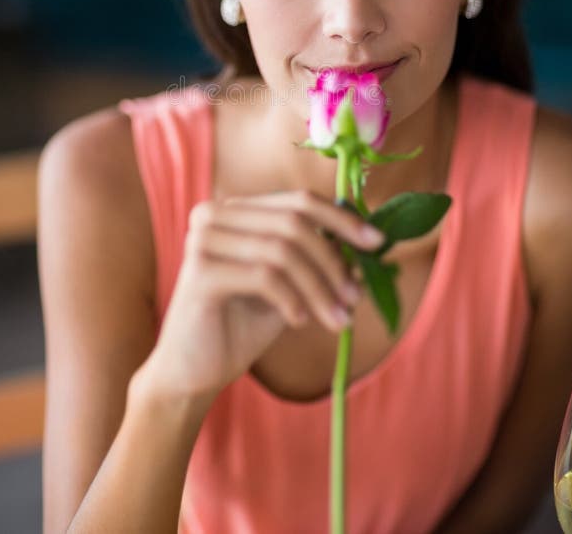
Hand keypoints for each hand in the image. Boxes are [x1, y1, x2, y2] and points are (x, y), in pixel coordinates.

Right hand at [143, 189, 383, 398]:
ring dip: (319, 287)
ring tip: (338, 320)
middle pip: (294, 222)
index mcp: (236, 208)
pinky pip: (264, 276)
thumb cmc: (243, 323)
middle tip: (355, 298)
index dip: (342, 219)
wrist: (194, 371)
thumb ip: (322, 260)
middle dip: (333, 261)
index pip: (299, 200)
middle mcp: (214, 213)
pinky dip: (292, 299)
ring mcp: (203, 239)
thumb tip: (370, 249)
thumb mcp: (292, 285)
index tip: (378, 244)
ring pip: (283, 250)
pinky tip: (299, 322)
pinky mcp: (200, 271)